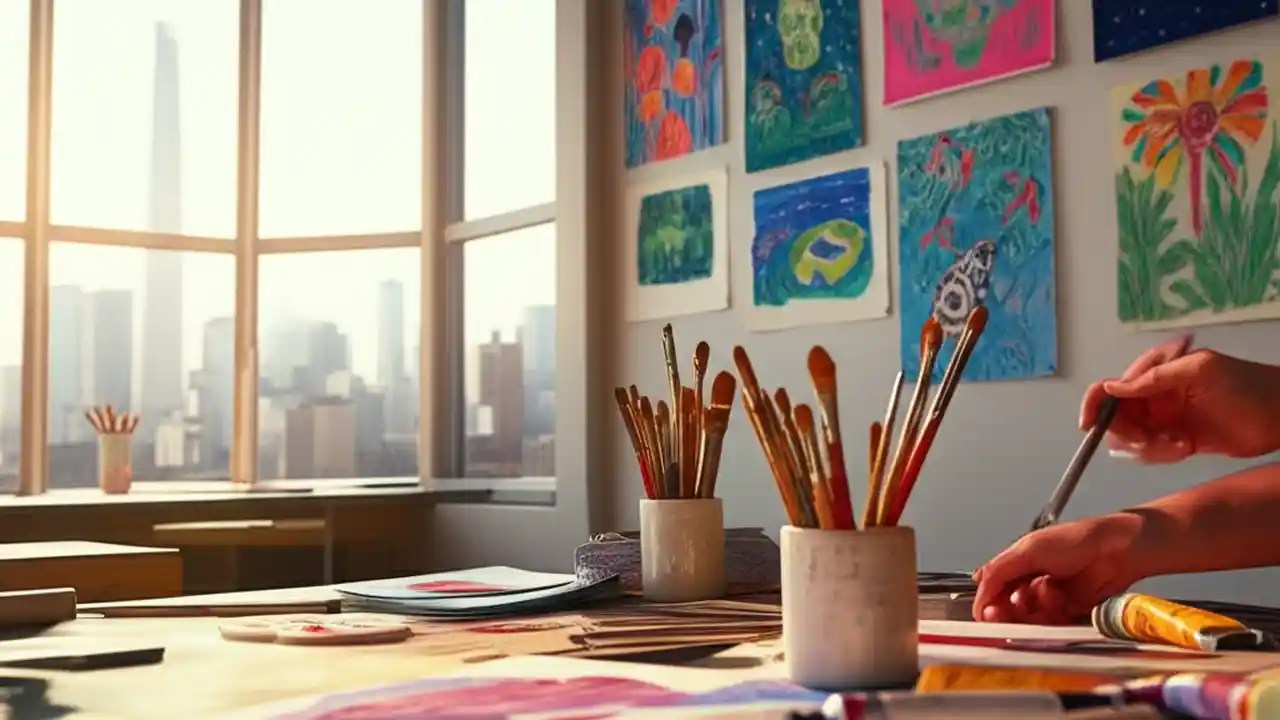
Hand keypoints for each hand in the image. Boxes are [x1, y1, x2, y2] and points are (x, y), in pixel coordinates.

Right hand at [971, 512, 1149, 624]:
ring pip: (1028, 618)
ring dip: (1036, 608)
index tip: (988, 613)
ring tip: (1048, 591)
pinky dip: (1054, 613)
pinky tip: (1062, 598)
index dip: (987, 603)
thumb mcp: (1029, 550)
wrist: (1115, 552)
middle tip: (1012, 609)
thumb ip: (999, 569)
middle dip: (1009, 611)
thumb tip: (978, 588)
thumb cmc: (1076, 540)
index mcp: (1015, 564)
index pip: (991, 589)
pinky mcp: (1066, 611)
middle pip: (1007, 608)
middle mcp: (1028, 582)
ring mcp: (1047, 598)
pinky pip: (1050, 623)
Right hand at [1080, 340, 1279, 462]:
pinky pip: (1152, 451)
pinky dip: (1162, 454)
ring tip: (1181, 445)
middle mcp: (1154, 394)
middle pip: (1117, 418)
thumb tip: (1111, 387)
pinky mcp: (1177, 439)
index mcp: (1155, 371)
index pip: (1111, 387)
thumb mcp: (1198, 371)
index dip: (1095, 405)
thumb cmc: (1245, 386)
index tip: (1089, 427)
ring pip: (1133, 439)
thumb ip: (1153, 378)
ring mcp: (1165, 418)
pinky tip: (1187, 448)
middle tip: (1152, 440)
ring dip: (1151, 446)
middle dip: (1129, 433)